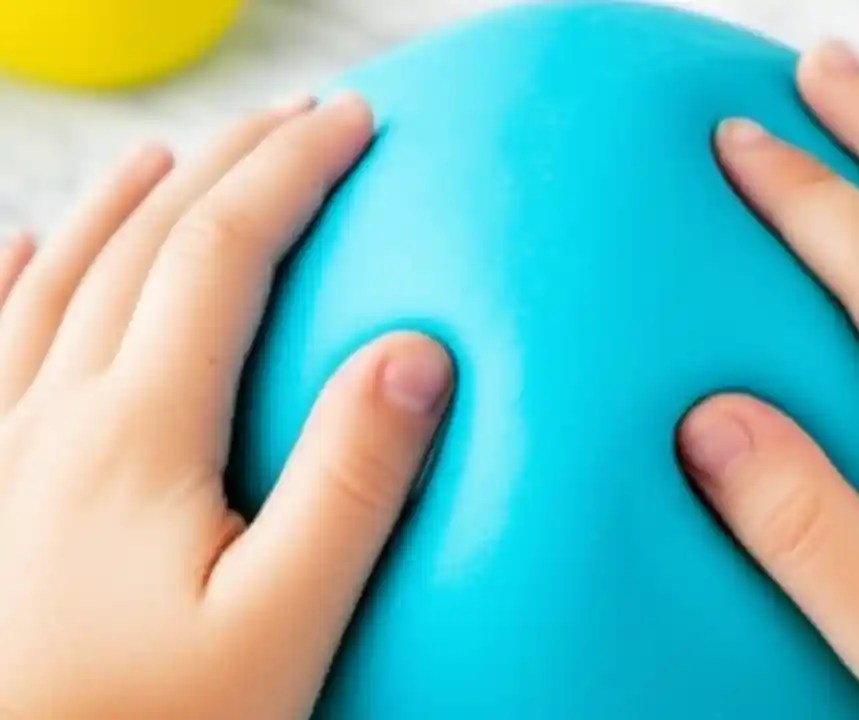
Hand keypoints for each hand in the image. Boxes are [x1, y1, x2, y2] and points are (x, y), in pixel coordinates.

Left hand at [0, 94, 451, 718]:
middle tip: (301, 115)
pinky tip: (27, 242)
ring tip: (182, 152)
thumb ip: (351, 486)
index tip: (354, 120)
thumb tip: (415, 355)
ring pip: (61, 274)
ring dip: (131, 197)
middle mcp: (54, 413)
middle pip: (147, 241)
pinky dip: (13, 272)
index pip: (223, 254)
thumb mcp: (280, 626)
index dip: (292, 172)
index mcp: (138, 434)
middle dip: (231, 161)